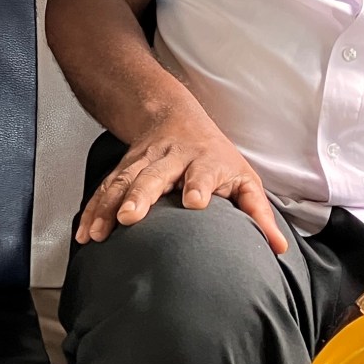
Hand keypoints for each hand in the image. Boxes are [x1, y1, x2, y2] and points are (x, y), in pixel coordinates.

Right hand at [75, 104, 287, 251]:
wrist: (174, 116)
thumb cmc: (217, 157)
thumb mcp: (244, 178)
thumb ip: (258, 213)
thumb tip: (279, 247)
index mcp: (206, 160)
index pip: (203, 172)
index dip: (198, 185)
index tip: (194, 202)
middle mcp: (172, 158)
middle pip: (154, 175)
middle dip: (140, 196)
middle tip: (129, 218)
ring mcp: (144, 160)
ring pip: (124, 181)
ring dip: (108, 205)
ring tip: (98, 233)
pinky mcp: (124, 167)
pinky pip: (106, 188)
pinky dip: (93, 210)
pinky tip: (85, 232)